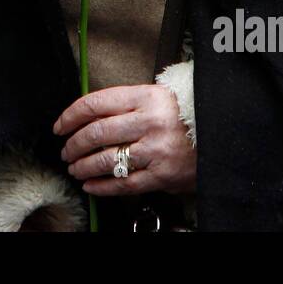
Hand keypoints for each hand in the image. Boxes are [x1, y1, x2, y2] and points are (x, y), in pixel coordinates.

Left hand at [53, 85, 196, 197]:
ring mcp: (156, 150)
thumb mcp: (155, 97)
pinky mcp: (163, 175)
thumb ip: (124, 104)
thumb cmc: (186, 113)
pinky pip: (124, 184)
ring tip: (75, 168)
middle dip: (73, 145)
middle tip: (66, 151)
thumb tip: (87, 116)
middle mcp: (148, 122)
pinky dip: (101, 187)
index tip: (60, 126)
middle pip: (96, 133)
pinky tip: (91, 185)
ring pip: (106, 161)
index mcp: (145, 97)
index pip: (95, 103)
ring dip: (83, 166)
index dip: (71, 116)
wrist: (222, 131)